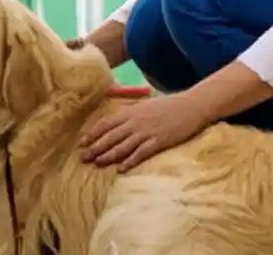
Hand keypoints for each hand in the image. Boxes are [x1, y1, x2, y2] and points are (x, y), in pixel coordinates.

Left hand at [79, 92, 211, 171]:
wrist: (191, 106)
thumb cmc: (167, 104)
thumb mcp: (144, 102)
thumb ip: (129, 108)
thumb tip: (115, 113)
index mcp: (129, 111)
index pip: (105, 123)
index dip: (92, 134)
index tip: (82, 143)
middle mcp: (134, 121)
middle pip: (110, 136)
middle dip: (95, 147)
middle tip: (83, 158)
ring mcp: (146, 132)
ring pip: (122, 146)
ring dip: (108, 156)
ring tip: (97, 163)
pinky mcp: (158, 142)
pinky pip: (140, 153)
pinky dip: (129, 161)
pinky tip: (121, 169)